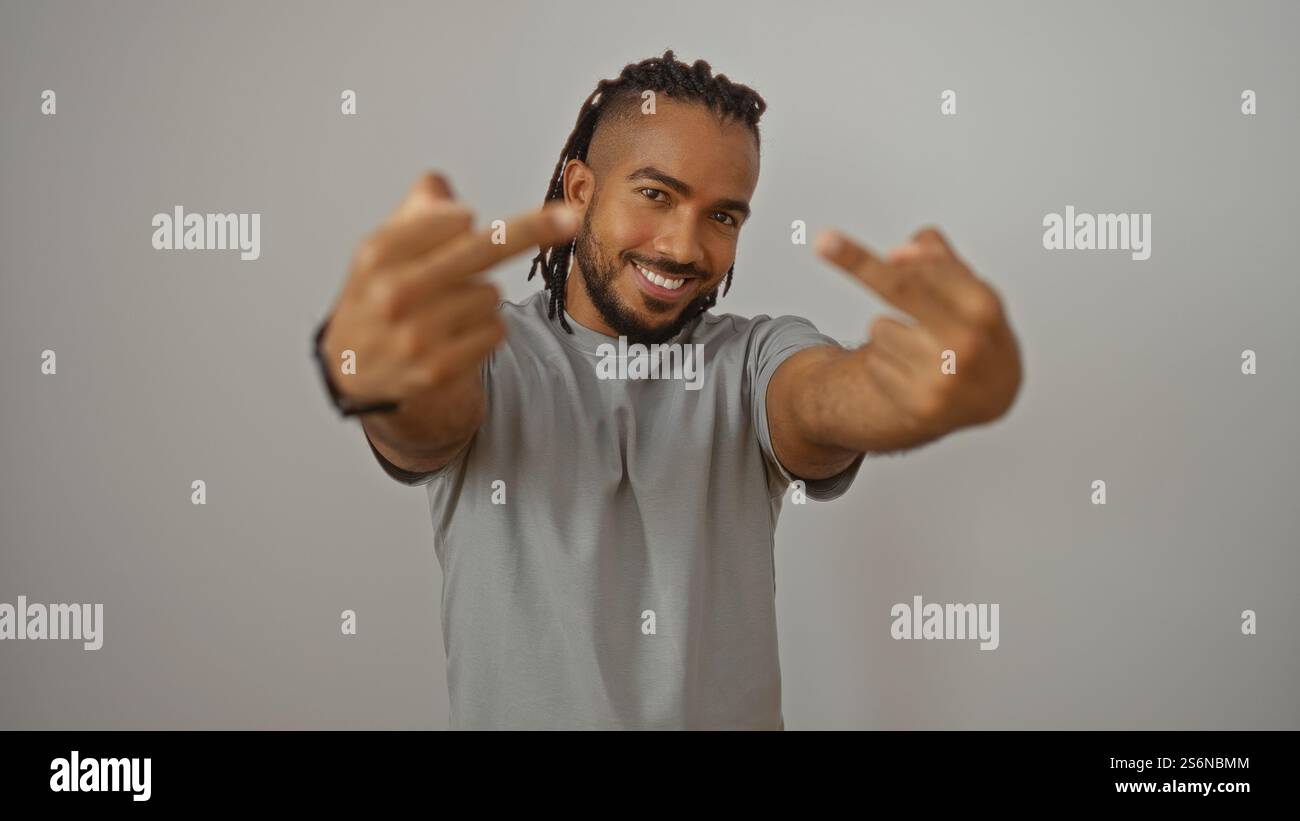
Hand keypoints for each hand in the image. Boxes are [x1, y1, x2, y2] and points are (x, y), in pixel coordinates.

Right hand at [322, 172, 577, 402]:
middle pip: (485, 249)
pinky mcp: (440, 370)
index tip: (469, 219)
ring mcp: (417, 335)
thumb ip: (415, 212)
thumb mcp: (381, 250)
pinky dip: (486, 329)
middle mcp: (394, 294)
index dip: (462, 220)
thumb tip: (440, 185)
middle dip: (533, 229)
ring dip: (481, 298)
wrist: (355, 372)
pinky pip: (496, 330)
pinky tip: (454, 336)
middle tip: (571, 217)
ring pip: (492, 294)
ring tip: (445, 310)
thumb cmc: (376, 297)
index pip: (452, 219)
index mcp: (377, 255)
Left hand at [814, 226, 1022, 440]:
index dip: (894, 256)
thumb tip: (907, 249)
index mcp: (983, 308)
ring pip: (879, 328)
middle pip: (900, 290)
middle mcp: (967, 343)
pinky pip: (875, 363)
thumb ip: (941, 263)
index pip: (927, 270)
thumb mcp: (973, 294)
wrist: (991, 398)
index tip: (844, 242)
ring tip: (923, 346)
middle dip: (860, 263)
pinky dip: (888, 363)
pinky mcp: (919, 407)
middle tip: (823, 241)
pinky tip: (916, 371)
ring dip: (890, 332)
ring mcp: (943, 378)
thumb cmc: (978, 333)